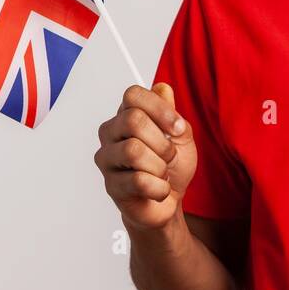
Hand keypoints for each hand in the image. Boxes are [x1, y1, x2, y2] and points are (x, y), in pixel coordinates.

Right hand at [94, 83, 197, 230]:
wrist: (169, 201)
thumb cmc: (172, 166)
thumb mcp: (181, 136)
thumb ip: (171, 113)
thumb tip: (162, 88)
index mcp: (126, 115)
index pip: (133, 95)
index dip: (160, 109)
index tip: (178, 128)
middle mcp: (111, 133)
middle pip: (133, 120)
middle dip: (162, 141)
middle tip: (169, 155)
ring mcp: (107, 159)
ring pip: (133, 150)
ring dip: (159, 165)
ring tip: (161, 173)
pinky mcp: (111, 186)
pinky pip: (138, 180)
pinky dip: (159, 187)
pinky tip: (158, 189)